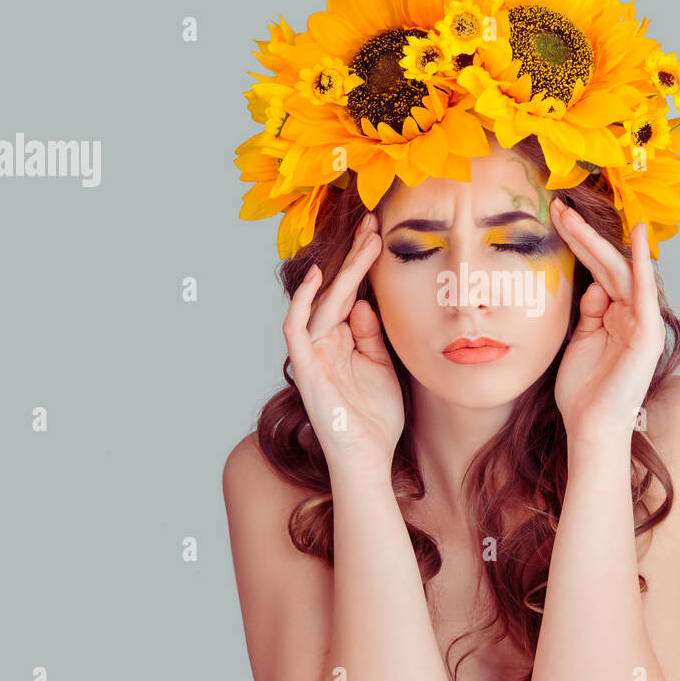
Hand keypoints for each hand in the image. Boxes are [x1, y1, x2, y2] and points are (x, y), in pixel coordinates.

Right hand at [282, 211, 402, 472]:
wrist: (369, 456)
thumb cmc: (377, 417)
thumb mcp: (383, 366)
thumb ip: (372, 334)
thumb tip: (365, 305)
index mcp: (344, 339)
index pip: (352, 293)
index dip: (364, 264)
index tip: (382, 234)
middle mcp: (325, 340)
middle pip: (338, 289)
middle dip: (356, 256)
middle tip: (374, 223)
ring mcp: (313, 352)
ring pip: (323, 301)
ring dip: (344, 270)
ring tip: (367, 241)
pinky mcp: (305, 367)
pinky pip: (296, 328)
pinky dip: (302, 302)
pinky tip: (316, 278)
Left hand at [548, 197, 663, 443]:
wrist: (590, 426)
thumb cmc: (582, 390)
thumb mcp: (578, 341)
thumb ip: (588, 313)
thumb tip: (592, 287)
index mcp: (613, 315)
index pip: (596, 270)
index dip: (577, 243)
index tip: (554, 219)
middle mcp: (631, 314)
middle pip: (606, 264)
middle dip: (581, 234)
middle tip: (558, 206)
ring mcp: (641, 322)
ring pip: (619, 270)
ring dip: (595, 241)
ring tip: (570, 215)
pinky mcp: (647, 333)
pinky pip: (645, 291)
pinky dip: (642, 263)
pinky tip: (637, 237)